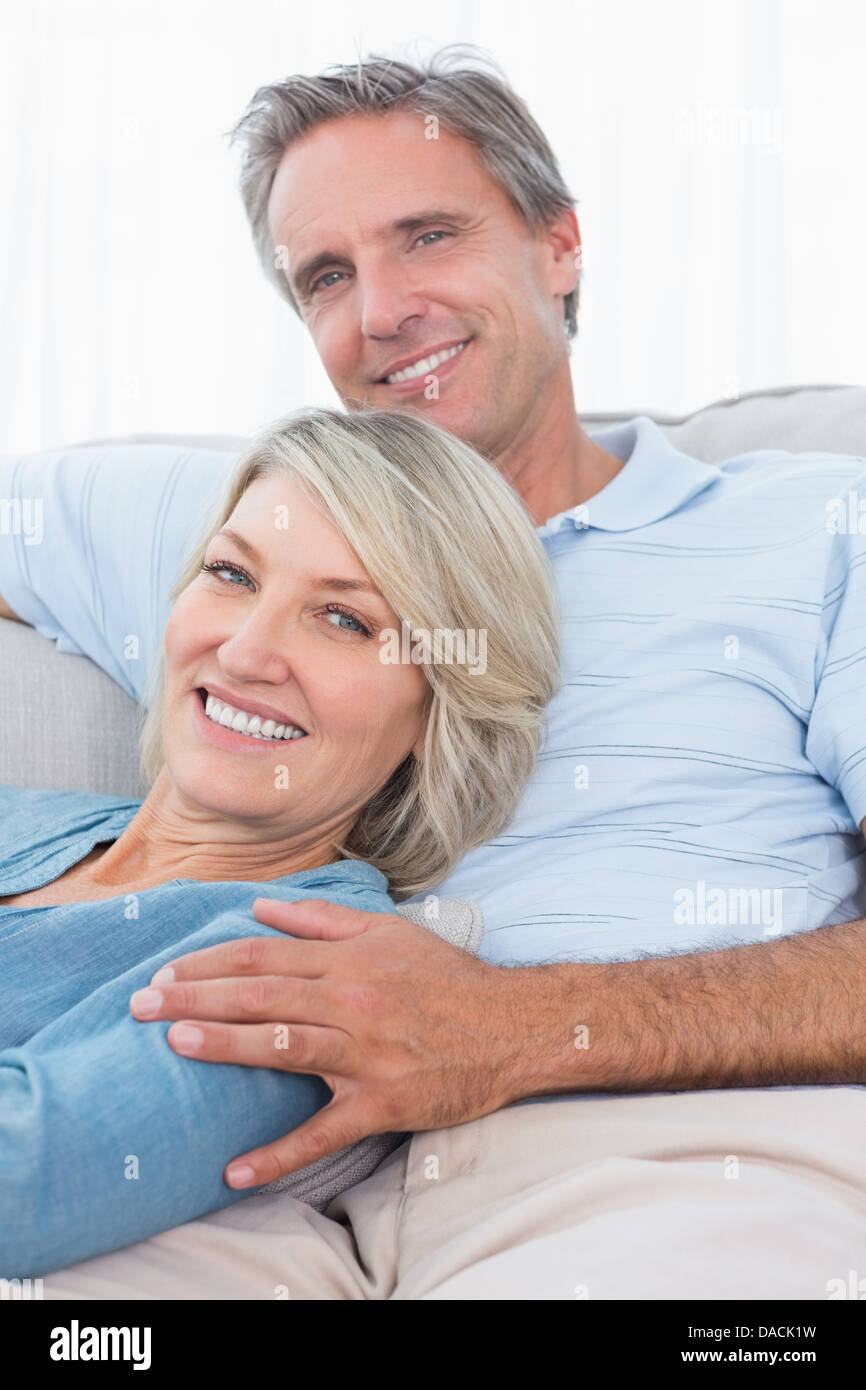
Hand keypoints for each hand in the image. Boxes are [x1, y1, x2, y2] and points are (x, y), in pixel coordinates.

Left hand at [128, 898, 528, 1188]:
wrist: (511, 1027)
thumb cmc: (446, 978)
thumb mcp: (387, 931)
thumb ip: (321, 917)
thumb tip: (260, 905)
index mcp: (348, 959)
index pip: (264, 954)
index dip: (209, 962)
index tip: (164, 974)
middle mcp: (352, 1000)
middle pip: (262, 992)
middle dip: (196, 997)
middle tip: (141, 1005)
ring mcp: (366, 1052)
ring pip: (284, 1045)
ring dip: (227, 1045)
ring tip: (176, 1045)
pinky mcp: (382, 1102)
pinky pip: (324, 1131)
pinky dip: (280, 1153)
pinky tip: (236, 1170)